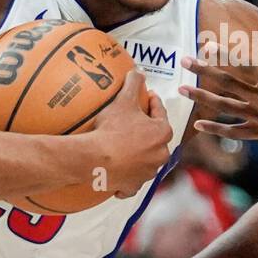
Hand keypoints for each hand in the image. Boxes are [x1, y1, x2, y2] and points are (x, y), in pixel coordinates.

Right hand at [92, 71, 173, 197]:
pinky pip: (131, 182)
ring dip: (138, 154)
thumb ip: (133, 83)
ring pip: (146, 161)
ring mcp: (147, 172)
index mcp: (162, 133)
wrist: (95, 159)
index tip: (146, 97)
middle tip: (133, 122)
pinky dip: (127, 178)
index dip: (152, 102)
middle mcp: (160, 154)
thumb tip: (138, 71)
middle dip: (147, 130)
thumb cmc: (113, 129)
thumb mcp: (123, 100)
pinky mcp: (133, 186)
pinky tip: (119, 174)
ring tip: (124, 145)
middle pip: (155, 138)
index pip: (160, 112)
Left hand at [180, 43, 257, 141]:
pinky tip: (198, 125)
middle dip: (205, 71)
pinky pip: (238, 133)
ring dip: (203, 98)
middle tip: (184, 59)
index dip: (225, 55)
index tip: (207, 44)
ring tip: (181, 89)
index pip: (246, 66)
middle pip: (230, 84)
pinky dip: (218, 129)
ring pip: (228, 108)